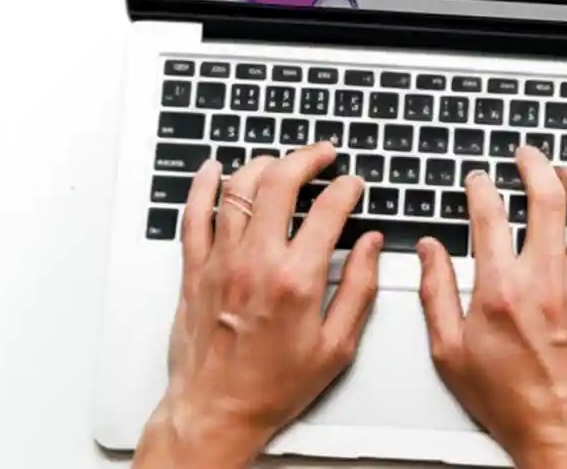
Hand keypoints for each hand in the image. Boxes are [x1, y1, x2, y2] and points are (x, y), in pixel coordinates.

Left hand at [133, 143, 382, 468]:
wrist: (217, 411)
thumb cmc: (273, 386)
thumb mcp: (337, 346)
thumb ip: (360, 289)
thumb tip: (372, 247)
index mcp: (297, 280)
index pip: (328, 211)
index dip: (346, 189)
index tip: (353, 186)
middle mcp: (256, 262)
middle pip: (279, 182)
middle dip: (306, 158)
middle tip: (322, 155)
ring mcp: (220, 262)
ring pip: (237, 189)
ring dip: (263, 165)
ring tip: (281, 162)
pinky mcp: (194, 271)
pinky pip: (194, 214)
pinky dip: (202, 186)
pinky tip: (213, 170)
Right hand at [417, 147, 566, 468]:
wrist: (560, 426)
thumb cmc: (508, 397)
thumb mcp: (450, 351)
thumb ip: (435, 293)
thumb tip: (428, 250)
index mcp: (501, 291)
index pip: (490, 216)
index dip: (482, 187)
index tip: (478, 180)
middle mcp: (545, 281)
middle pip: (548, 198)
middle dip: (535, 165)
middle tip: (526, 155)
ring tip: (565, 171)